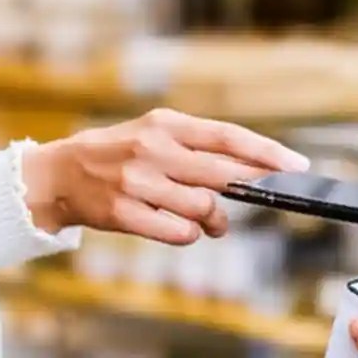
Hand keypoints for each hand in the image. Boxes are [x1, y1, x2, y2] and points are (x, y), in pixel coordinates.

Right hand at [21, 109, 308, 244]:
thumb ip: (198, 150)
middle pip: (222, 174)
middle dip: (252, 188)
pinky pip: (179, 232)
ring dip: (214, 219)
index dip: (266, 152)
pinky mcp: (125, 213)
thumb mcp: (156, 135)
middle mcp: (154, 149)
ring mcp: (138, 181)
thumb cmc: (119, 153)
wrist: (61, 174)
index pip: (227, 137)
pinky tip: (181, 226)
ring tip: (210, 219)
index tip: (296, 165)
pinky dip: (189, 234)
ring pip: (203, 207)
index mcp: (166, 124)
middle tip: (267, 195)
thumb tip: (248, 173)